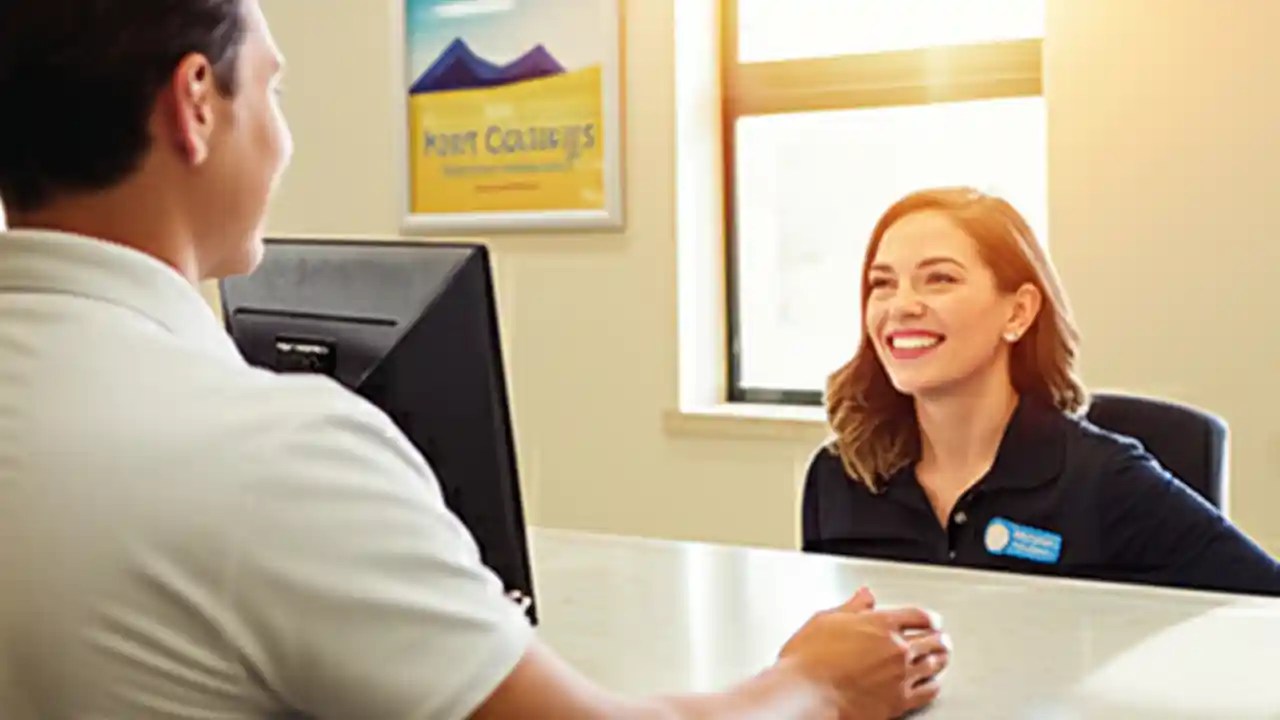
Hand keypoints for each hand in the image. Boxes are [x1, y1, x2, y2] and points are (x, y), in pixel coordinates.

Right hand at [778, 588, 949, 719]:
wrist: (806, 693)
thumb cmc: (809, 659)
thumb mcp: (826, 620)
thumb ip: (852, 607)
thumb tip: (865, 596)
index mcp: (881, 623)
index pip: (919, 615)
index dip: (929, 617)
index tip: (931, 620)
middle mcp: (896, 648)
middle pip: (932, 638)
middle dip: (939, 637)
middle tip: (941, 638)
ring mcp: (901, 675)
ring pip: (934, 663)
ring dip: (941, 658)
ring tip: (942, 656)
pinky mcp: (899, 701)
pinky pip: (929, 691)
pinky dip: (935, 684)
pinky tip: (933, 683)